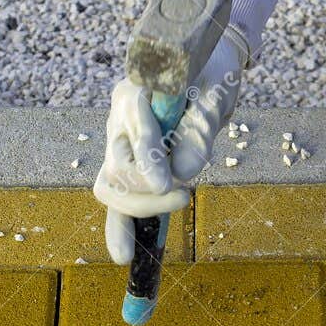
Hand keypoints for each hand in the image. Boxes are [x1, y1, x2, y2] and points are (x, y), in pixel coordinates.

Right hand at [93, 31, 244, 264]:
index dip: (149, 158)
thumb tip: (184, 172)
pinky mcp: (126, 164)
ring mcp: (117, 143)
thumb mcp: (214, 95)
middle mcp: (117, 119)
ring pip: (111, 186)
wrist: (206, 69)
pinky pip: (117, 198)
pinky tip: (124, 255)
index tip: (168, 184)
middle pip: (117, 167)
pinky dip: (120, 227)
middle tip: (184, 198)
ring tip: (178, 205)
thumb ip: (199, 128)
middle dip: (147, 192)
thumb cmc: (211, 75)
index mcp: (133, 90)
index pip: (133, 128)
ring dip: (141, 208)